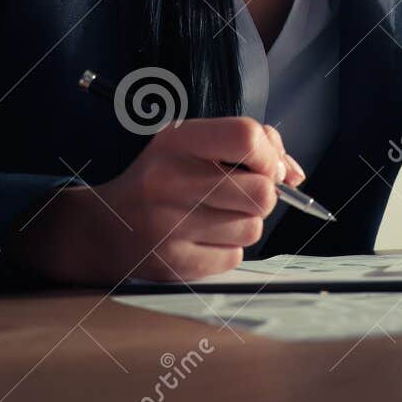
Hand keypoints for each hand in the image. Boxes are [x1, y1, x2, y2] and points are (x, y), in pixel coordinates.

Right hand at [14, 117, 306, 285]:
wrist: (106, 228)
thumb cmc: (162, 180)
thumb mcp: (192, 145)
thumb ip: (249, 146)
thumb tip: (295, 175)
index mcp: (176, 140)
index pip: (247, 137)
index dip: (270, 155)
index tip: (265, 166)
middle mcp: (170, 180)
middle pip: (261, 192)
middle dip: (262, 196)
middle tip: (238, 195)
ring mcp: (170, 225)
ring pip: (253, 228)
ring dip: (244, 223)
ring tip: (212, 215)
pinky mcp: (176, 264)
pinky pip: (235, 256)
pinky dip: (227, 248)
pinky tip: (199, 237)